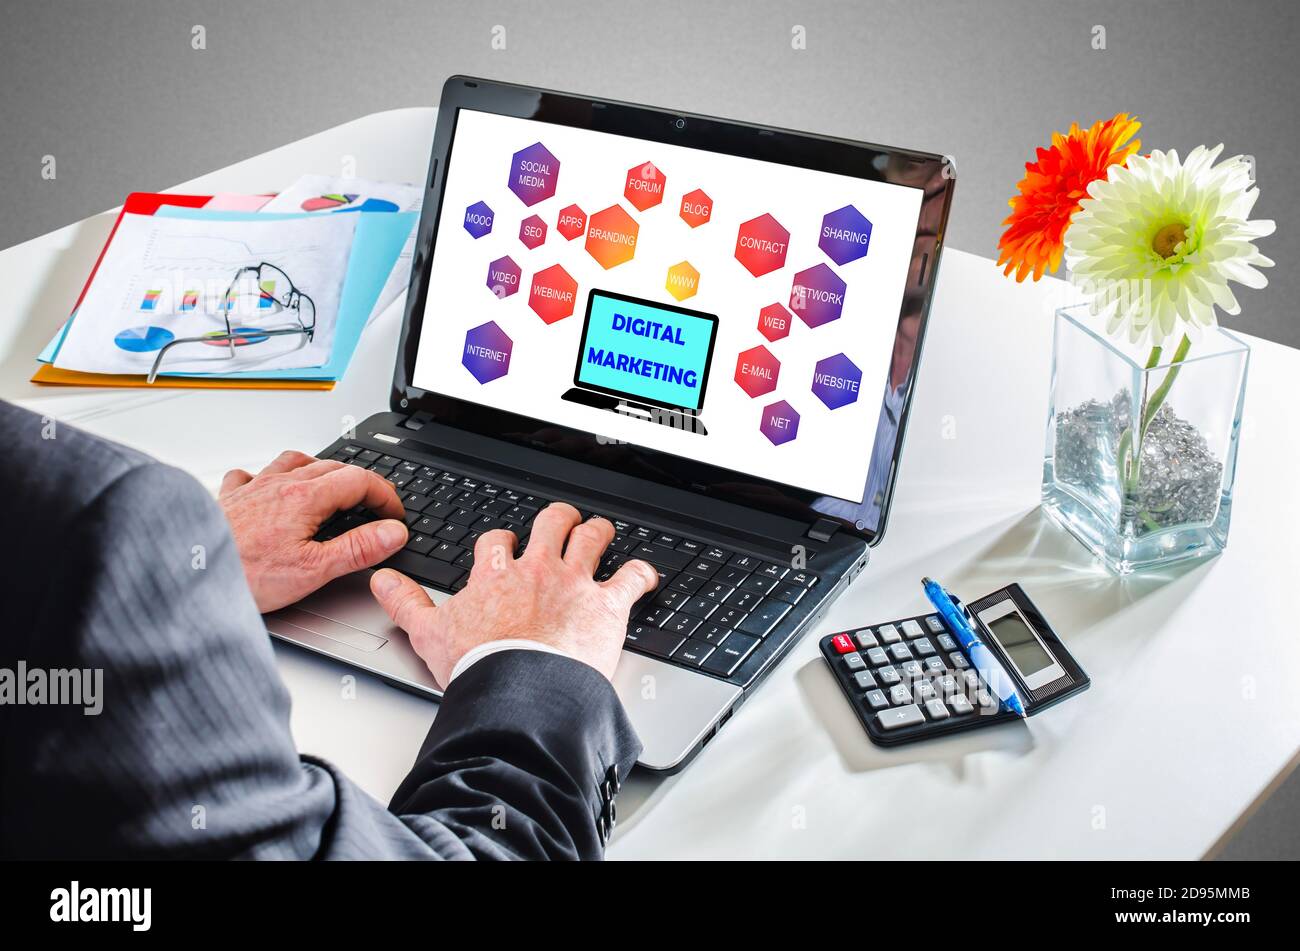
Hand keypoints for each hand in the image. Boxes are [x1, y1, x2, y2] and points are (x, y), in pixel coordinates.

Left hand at [219, 450, 408, 611]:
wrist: (187, 575)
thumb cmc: (242, 576)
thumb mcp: (313, 570)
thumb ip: (358, 549)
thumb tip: (392, 533)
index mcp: (305, 498)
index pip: (359, 480)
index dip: (385, 495)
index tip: (395, 513)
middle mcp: (278, 485)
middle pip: (331, 467)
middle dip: (360, 481)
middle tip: (375, 502)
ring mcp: (252, 489)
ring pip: (293, 462)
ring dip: (318, 468)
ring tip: (330, 483)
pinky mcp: (228, 500)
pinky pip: (250, 475)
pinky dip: (266, 477)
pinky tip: (267, 487)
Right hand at [369, 502, 657, 683]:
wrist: (519, 692)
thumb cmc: (480, 668)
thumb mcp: (429, 635)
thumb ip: (407, 605)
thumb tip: (383, 582)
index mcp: (497, 575)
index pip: (498, 541)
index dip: (503, 542)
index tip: (506, 548)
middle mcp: (538, 570)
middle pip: (551, 524)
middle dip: (559, 519)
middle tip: (563, 521)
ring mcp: (575, 584)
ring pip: (592, 538)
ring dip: (599, 532)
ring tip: (602, 531)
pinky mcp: (607, 606)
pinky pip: (632, 578)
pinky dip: (642, 573)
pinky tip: (645, 574)